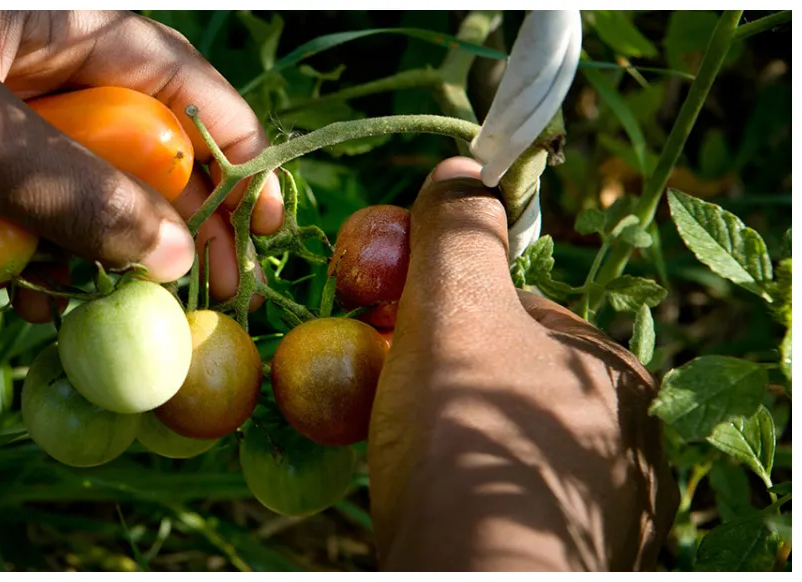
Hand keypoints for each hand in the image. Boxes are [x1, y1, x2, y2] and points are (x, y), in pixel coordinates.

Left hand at [0, 10, 280, 339]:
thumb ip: (72, 190)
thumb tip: (171, 248)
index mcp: (31, 26)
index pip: (163, 77)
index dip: (225, 140)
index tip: (266, 213)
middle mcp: (1, 81)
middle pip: (111, 160)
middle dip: (150, 231)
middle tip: (199, 298)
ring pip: (37, 220)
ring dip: (50, 277)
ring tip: (65, 326)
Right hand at [368, 158, 677, 570]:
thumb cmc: (465, 441)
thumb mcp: (454, 313)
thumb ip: (459, 233)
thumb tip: (464, 166)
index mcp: (616, 375)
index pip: (517, 314)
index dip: (443, 310)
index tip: (385, 324)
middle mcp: (625, 444)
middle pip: (506, 380)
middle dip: (438, 377)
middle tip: (377, 394)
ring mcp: (600, 511)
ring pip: (500, 445)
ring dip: (443, 438)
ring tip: (393, 454)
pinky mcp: (566, 560)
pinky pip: (499, 502)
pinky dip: (459, 495)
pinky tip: (426, 504)